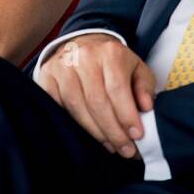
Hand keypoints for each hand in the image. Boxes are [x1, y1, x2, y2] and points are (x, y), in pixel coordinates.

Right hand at [36, 34, 155, 158]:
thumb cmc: (114, 62)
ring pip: (77, 107)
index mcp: (110, 52)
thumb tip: (146, 107)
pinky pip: (57, 107)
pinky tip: (87, 134)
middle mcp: (84, 56)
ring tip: (110, 145)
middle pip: (97, 102)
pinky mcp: (47, 76)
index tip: (137, 136)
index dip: (127, 116)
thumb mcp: (137, 68)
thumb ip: (144, 87)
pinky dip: (73, 124)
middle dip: (113, 131)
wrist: (85, 44)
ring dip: (95, 132)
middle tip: (125, 149)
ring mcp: (62, 66)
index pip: (118, 89)